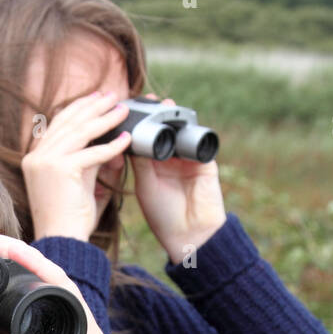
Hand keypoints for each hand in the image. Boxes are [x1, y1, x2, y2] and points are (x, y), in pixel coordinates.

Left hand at [0, 225, 124, 333]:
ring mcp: (62, 301)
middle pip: (13, 265)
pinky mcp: (75, 307)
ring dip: (1, 246)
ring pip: (29, 264)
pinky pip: (52, 277)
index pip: (2, 281)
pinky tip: (12, 249)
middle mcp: (47, 302)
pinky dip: (32, 261)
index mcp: (31, 314)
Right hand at [21, 91, 131, 241]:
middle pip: (69, 121)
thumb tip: (110, 141)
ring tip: (123, 110)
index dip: (78, 108)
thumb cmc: (69, 218)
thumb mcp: (77, 181)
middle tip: (114, 96)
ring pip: (80, 131)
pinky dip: (112, 146)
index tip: (96, 98)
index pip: (58, 123)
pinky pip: (92, 153)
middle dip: (93, 106)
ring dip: (105, 119)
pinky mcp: (60, 170)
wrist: (61, 241)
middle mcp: (36, 156)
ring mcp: (45, 161)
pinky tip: (126, 140)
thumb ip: (88, 160)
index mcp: (34, 157)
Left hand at [130, 94, 225, 262]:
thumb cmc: (163, 216)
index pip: (147, 137)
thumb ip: (140, 161)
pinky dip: (190, 130)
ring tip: (164, 103)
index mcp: (154, 165)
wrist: (191, 236)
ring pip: (181, 131)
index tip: (128, 109)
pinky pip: (197, 140)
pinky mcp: (205, 161)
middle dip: (157, 113)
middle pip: (165, 129)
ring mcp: (189, 158)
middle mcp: (171, 158)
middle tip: (147, 98)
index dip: (139, 124)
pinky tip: (181, 121)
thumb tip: (128, 135)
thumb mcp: (145, 185)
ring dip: (174, 116)